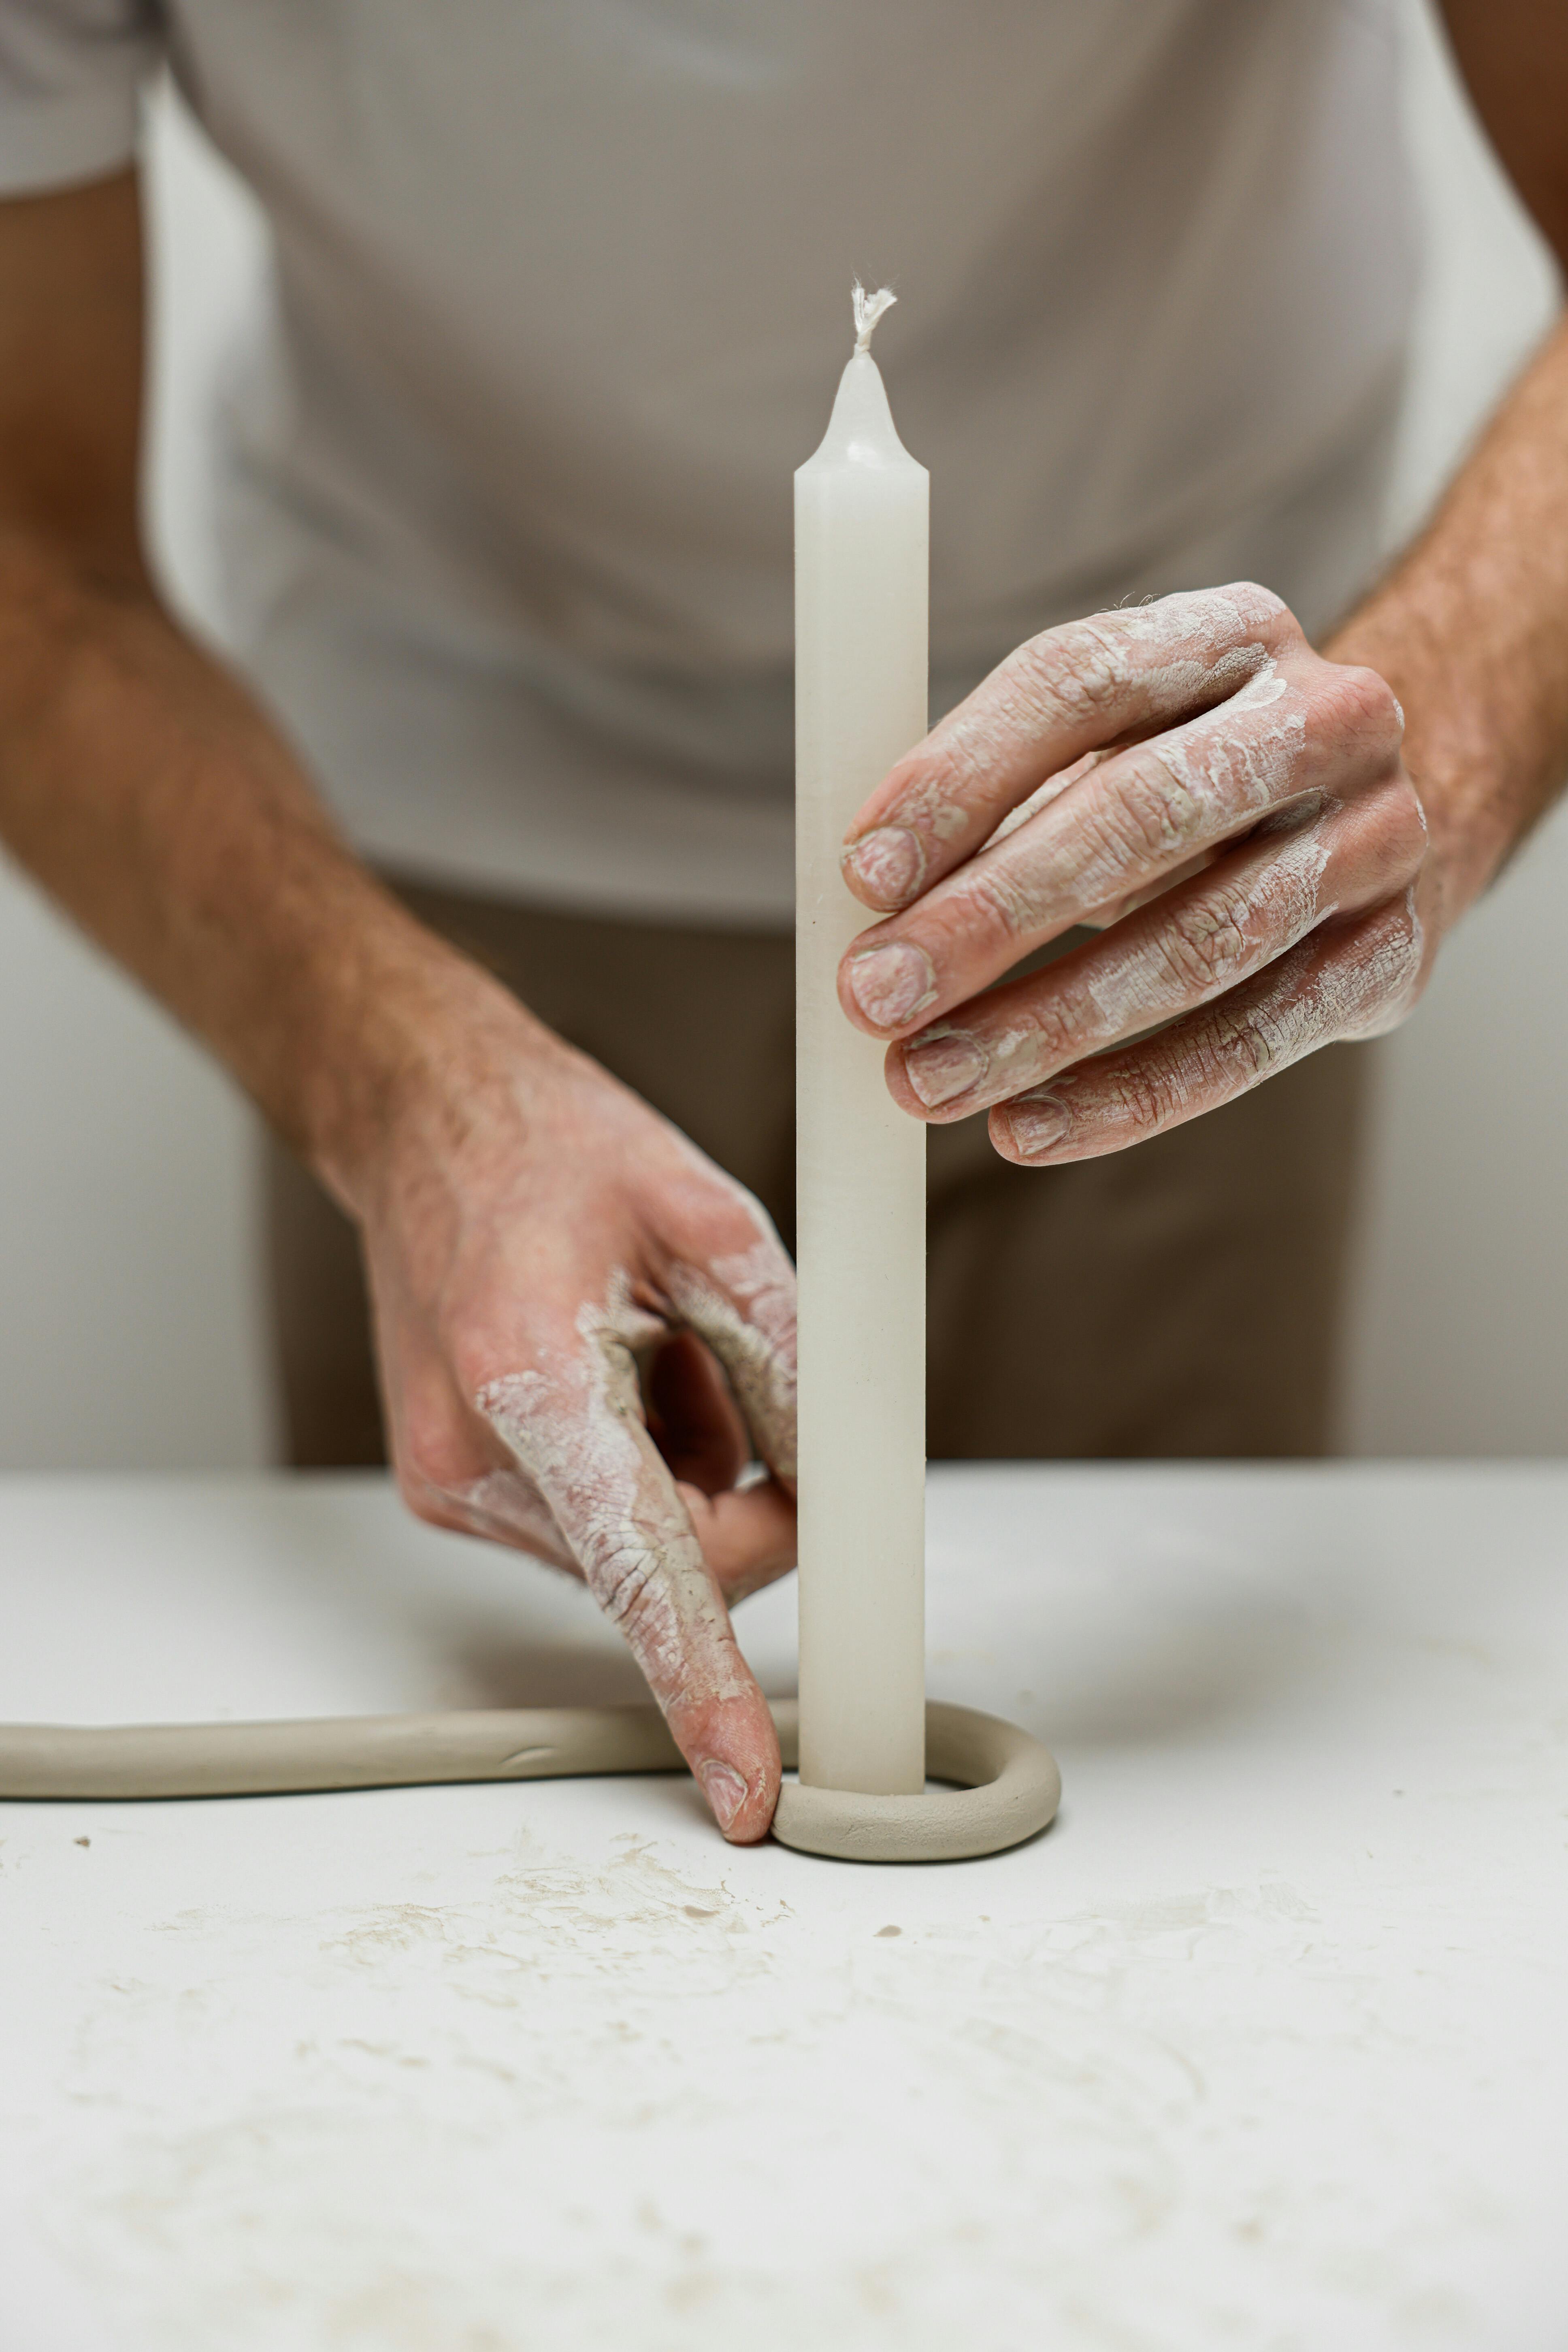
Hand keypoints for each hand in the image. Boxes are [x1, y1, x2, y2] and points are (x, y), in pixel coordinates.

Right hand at [342, 984, 796, 1842]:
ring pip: (638, 1548)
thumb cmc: (556, 1149)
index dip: (703, 1691)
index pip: (640, 1573)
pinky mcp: (452, 1493)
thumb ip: (788, 1362)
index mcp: (527, 1376)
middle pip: (667, 1563)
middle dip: (741, 1498)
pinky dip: (637, 1463)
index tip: (743, 1787)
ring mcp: (451, 1485)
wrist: (429, 1123)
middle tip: (725, 1368)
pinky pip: (597, 1525)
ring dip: (683, 1467)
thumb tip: (836, 1486)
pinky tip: (605, 1365)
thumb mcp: (712, 1218)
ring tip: (638, 1340)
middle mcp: (470, 1454)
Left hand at [836, 585, 1432, 1161]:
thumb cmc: (1189, 782)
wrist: (1370, 819)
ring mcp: (1375, 836)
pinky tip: (1028, 1127)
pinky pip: (1253, 1040)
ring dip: (1046, 1025)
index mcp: (1228, 632)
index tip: (863, 874)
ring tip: (927, 1080)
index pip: (1078, 683)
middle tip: (875, 996)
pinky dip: (1130, 1095)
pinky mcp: (1391, 955)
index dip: (962, 778)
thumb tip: (868, 907)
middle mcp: (1321, 718)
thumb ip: (995, 802)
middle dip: (991, 918)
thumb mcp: (1102, 747)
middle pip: (1143, 813)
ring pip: (1202, 943)